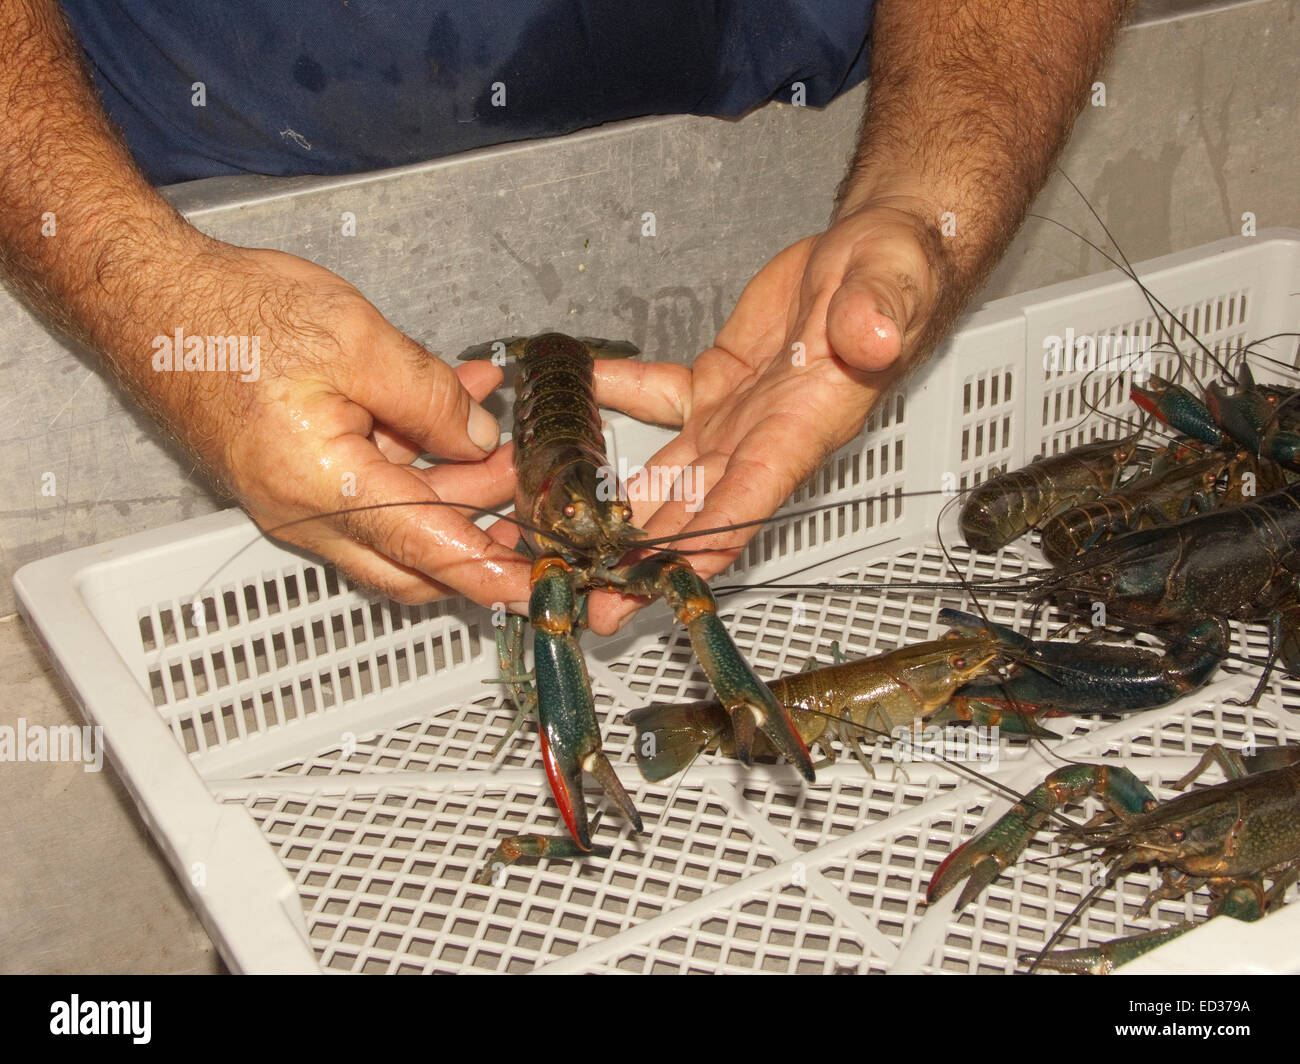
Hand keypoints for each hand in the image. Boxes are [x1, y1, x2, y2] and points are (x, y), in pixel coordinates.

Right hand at [137, 238, 531, 607]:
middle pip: (416, 558)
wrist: (151, 300)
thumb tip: (477, 438)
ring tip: (501, 437)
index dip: (493, 574)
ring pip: (399, 520)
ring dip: (456, 486)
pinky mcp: (298, 475)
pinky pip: (371, 484)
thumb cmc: (230, 316)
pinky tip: (452, 405)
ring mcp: (299, 500)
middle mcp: (307, 513)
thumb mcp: (356, 340)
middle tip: (529, 494)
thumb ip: (431, 398)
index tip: (538, 590)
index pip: (429, 551)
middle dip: (481, 531)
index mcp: (323, 487)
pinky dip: (417, 456)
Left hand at [587, 201, 947, 633]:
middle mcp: (764, 435)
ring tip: (573, 549)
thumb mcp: (894, 282)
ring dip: (622, 517)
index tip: (650, 581)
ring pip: (669, 479)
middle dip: (644, 563)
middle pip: (695, 515)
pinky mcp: (717, 383)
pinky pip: (657, 399)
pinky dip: (616, 399)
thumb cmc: (897, 272)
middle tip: (593, 601)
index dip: (697, 547)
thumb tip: (871, 332)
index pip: (745, 502)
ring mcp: (735, 416)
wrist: (877, 254)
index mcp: (803, 426)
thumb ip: (879, 310)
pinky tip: (581, 398)